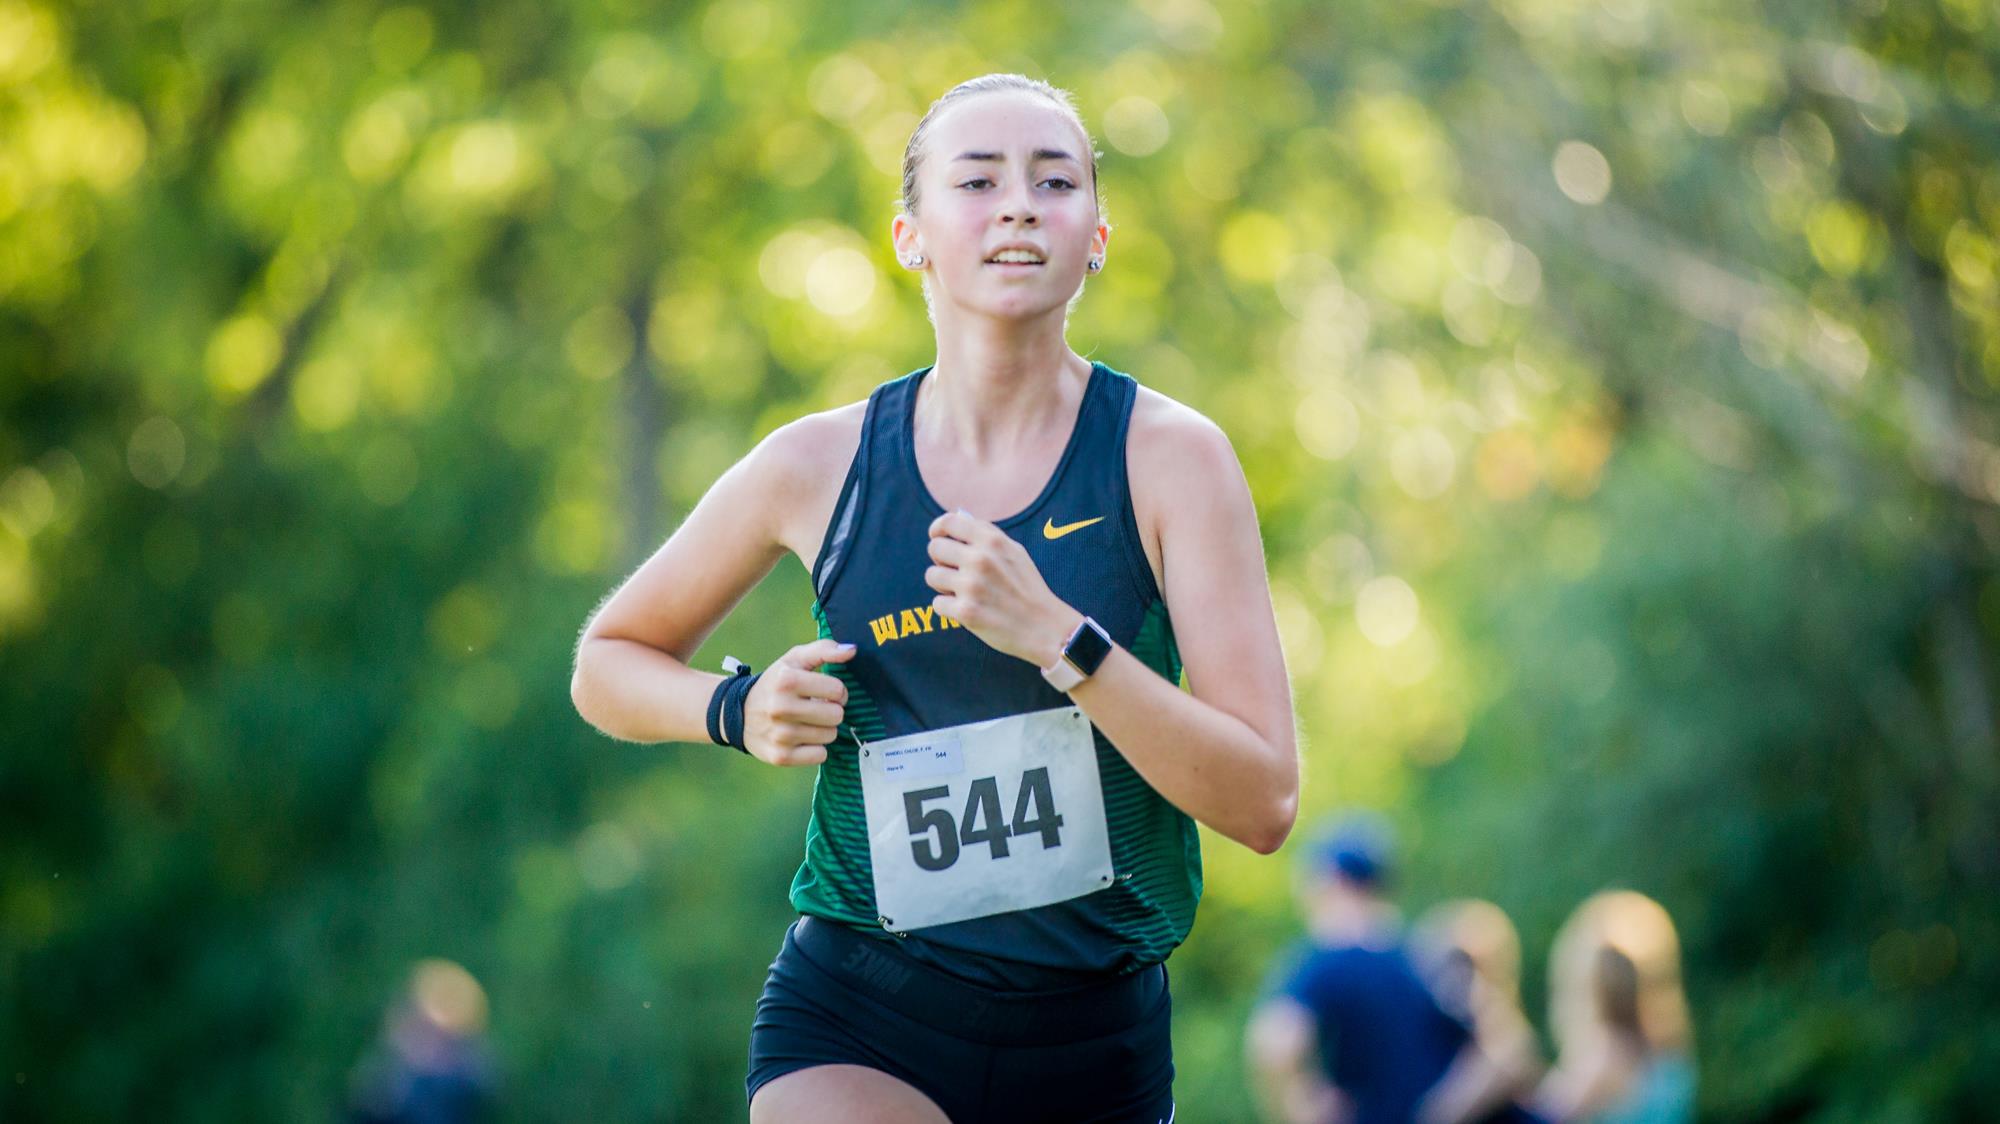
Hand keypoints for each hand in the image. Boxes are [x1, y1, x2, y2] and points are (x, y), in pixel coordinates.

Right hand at [742, 639, 853, 765]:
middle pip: (836, 715)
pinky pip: (820, 755)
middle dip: (832, 711)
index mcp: (786, 680)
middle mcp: (780, 708)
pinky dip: (816, 748)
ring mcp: (779, 735)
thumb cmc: (776, 684)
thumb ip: (824, 650)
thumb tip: (851, 650)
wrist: (738, 714)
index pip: (837, 690)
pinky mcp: (780, 756)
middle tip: (817, 707)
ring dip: (824, 729)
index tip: (825, 692)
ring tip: (807, 722)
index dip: (837, 691)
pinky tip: (802, 738)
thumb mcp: (794, 660)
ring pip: (830, 735)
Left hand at [925, 509, 1081, 666]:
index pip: (948, 522)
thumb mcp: (1015, 552)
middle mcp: (980, 559)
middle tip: (956, 572)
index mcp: (992, 541)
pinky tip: (967, 610)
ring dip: (943, 585)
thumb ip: (987, 535)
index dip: (938, 530)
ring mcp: (971, 586)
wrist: (1044, 627)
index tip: (939, 539)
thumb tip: (957, 519)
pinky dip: (949, 608)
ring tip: (962, 592)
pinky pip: (937, 603)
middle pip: (935, 548)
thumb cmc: (1028, 588)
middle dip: (941, 560)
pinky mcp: (965, 612)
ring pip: (932, 575)